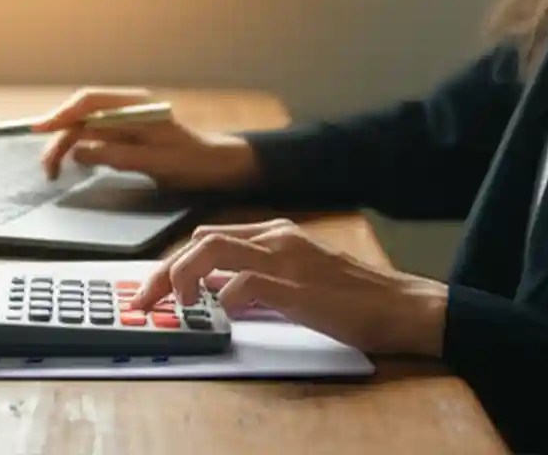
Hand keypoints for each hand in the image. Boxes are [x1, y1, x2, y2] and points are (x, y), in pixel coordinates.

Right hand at [31, 87, 260, 190]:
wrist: (216, 166)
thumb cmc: (193, 162)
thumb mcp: (157, 162)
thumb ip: (118, 155)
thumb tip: (80, 152)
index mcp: (136, 105)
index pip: (90, 102)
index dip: (62, 114)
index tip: (40, 129)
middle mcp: (127, 108)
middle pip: (82, 116)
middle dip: (60, 138)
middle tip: (47, 168)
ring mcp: (126, 121)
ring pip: (85, 128)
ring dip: (67, 146)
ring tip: (54, 171)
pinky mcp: (126, 135)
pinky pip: (95, 138)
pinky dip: (80, 150)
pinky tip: (72, 164)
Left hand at [131, 219, 448, 355]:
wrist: (402, 305)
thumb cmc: (352, 298)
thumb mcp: (296, 280)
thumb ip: (257, 280)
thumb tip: (216, 295)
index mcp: (275, 233)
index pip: (206, 236)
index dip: (173, 262)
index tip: (151, 289)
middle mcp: (276, 237)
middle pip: (199, 240)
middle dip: (164, 270)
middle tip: (144, 300)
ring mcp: (287, 259)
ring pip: (212, 249)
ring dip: (182, 277)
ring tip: (174, 305)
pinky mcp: (299, 287)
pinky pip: (247, 283)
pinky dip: (226, 299)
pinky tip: (225, 315)